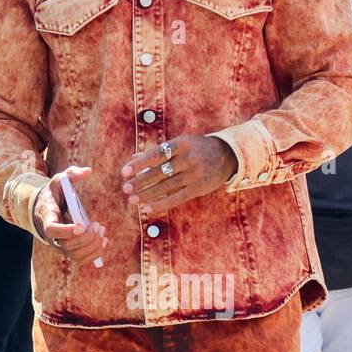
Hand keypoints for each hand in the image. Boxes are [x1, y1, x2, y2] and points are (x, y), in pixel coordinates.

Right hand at [32, 164, 107, 263]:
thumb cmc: (54, 195)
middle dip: (87, 237)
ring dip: (93, 245)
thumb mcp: (59, 180)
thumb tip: (88, 171)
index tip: (81, 225)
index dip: (67, 231)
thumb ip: (71, 174)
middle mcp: (53, 237)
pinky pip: (82, 260)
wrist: (47, 211)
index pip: (53, 230)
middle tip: (97, 225)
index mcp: (48, 219)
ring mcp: (61, 246)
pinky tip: (103, 240)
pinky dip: (95, 253)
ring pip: (77, 255)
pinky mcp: (70, 251)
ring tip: (101, 230)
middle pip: (68, 245)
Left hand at [120, 135, 236, 213]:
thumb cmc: (197, 148)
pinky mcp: (199, 188)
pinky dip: (161, 204)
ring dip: (148, 194)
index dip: (139, 164)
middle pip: (159, 172)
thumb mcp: (180, 143)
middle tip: (125, 188)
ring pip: (166, 187)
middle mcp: (189, 159)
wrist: (227, 155)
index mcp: (182, 143)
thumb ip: (158, 151)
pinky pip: (177, 198)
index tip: (124, 172)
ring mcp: (195, 174)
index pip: (156, 154)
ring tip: (133, 200)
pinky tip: (148, 208)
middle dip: (140, 181)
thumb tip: (133, 158)